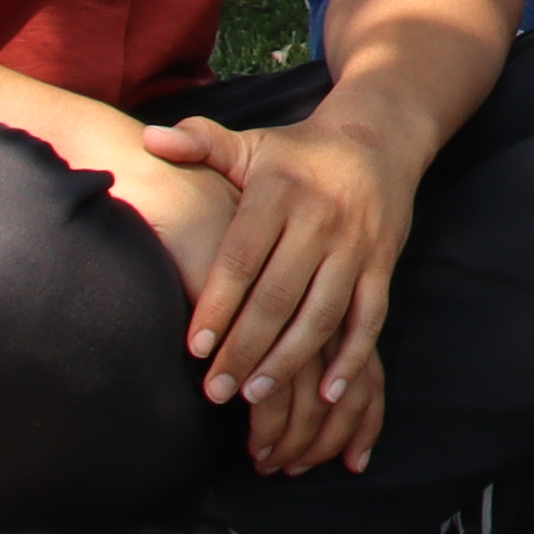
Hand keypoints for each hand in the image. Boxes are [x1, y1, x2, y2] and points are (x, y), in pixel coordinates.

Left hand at [133, 109, 428, 477]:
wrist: (379, 138)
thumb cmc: (296, 153)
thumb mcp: (251, 143)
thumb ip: (200, 143)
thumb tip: (150, 139)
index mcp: (280, 192)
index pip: (242, 257)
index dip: (218, 303)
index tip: (194, 347)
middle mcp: (320, 219)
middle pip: (278, 296)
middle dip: (245, 348)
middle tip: (214, 391)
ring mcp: (356, 245)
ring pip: (322, 314)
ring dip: (289, 360)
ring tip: (255, 395)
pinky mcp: (383, 263)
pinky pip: (369, 317)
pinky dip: (352, 358)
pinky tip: (326, 394)